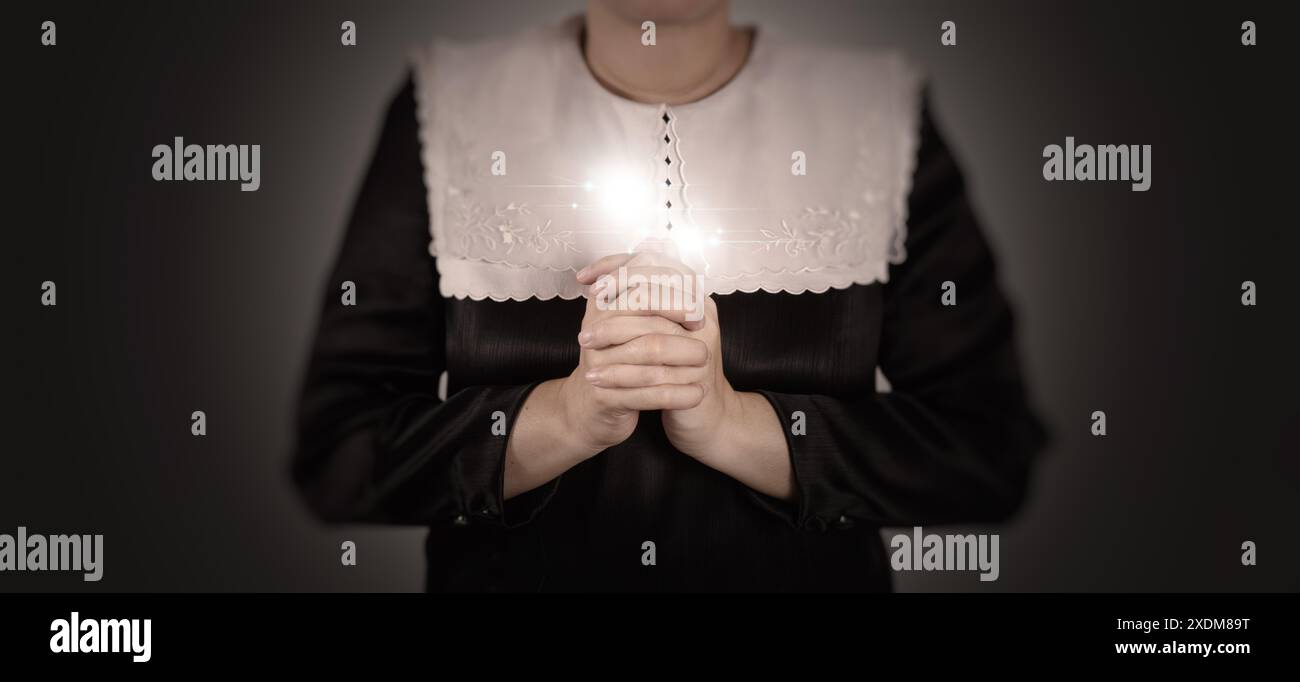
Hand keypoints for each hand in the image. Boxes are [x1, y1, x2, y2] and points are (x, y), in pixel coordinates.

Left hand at [575, 240, 792, 498]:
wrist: (705, 414)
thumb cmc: (677, 367)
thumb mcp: (659, 327)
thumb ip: (640, 301)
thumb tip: (600, 278)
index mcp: (696, 297)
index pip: (657, 265)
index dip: (618, 267)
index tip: (587, 279)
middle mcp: (704, 317)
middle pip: (654, 293)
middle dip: (614, 300)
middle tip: (587, 306)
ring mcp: (703, 347)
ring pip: (651, 334)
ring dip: (611, 337)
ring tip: (584, 342)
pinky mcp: (695, 380)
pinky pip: (653, 372)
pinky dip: (620, 374)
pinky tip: (596, 376)